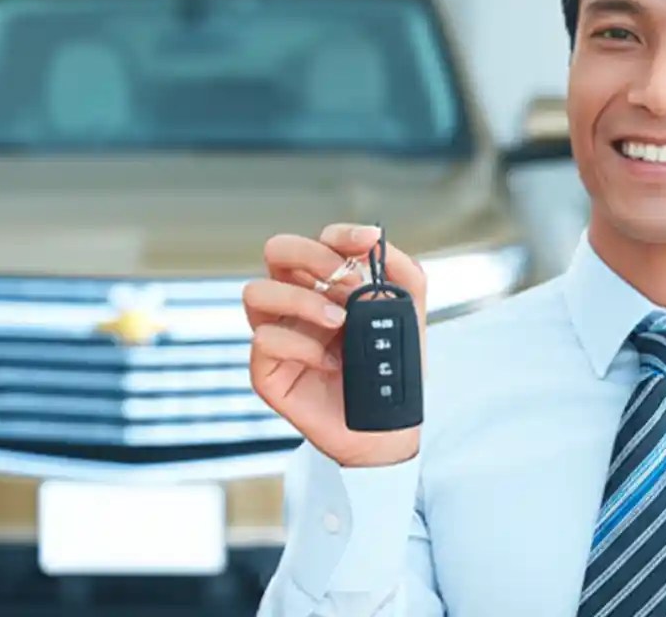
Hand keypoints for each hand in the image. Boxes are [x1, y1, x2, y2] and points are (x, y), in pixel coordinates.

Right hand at [243, 223, 427, 467]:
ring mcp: (279, 335)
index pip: (318, 242)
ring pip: (256, 292)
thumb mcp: (409, 318)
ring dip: (301, 300)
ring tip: (338, 322)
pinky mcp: (267, 370)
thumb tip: (381, 245)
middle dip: (309, 255)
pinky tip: (329, 362)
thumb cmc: (389, 373)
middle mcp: (296, 305)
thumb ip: (403, 275)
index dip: (339, 235)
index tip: (367, 242)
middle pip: (276, 252)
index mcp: (325, 286)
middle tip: (343, 279)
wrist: (386, 430)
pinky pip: (264, 341)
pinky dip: (300, 346)